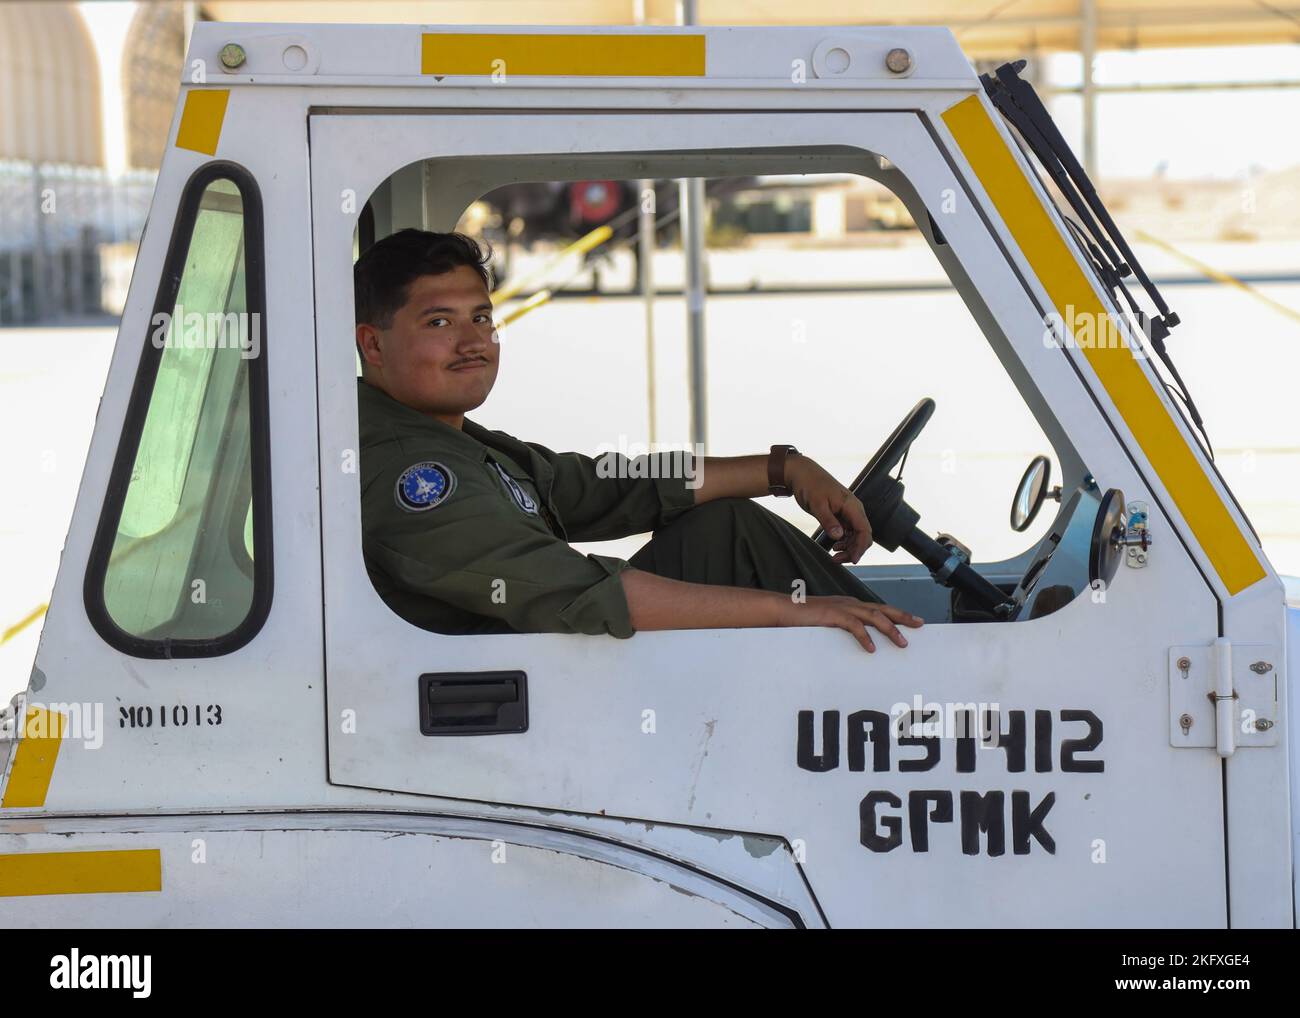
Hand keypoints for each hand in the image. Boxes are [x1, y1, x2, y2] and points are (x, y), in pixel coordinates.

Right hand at [779, 596, 922, 652]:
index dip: (898, 614)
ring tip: (902, 643)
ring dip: (890, 629)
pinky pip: (853, 625)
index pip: (879, 609)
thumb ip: (841, 629)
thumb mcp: (827, 624)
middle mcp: (849, 603)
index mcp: (849, 605)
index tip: (914, 621)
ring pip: (873, 616)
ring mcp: (841, 607)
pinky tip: (871, 649)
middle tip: (920, 624)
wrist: (782, 610)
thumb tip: (857, 641)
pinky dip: (864, 637)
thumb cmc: (802, 620)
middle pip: (882, 609)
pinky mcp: (832, 614)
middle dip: (903, 617)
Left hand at [785, 457, 872, 562]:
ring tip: (834, 556)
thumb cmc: (810, 484)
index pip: (865, 530)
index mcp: (852, 505)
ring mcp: (848, 512)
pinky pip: (848, 532)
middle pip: (863, 536)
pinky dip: (844, 541)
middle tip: (838, 559)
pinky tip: (834, 547)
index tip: (853, 559)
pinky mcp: (841, 515)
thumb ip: (828, 521)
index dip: (861, 547)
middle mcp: (854, 510)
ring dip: (848, 548)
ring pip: (856, 535)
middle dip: (854, 550)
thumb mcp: (817, 504)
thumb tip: (838, 536)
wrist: (802, 473)